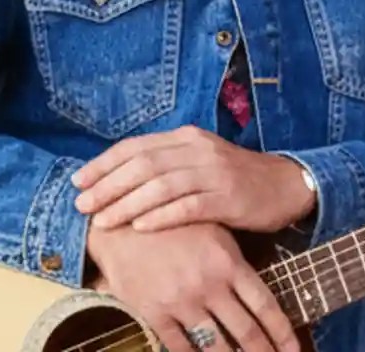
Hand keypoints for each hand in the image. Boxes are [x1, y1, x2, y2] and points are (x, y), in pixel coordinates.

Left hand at [73, 125, 315, 232]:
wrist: (287, 186)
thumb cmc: (235, 179)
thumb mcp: (199, 163)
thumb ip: (166, 166)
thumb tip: (118, 180)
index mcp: (186, 138)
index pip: (136, 146)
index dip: (104, 163)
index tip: (78, 181)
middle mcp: (198, 150)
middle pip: (143, 164)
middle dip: (107, 185)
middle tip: (82, 204)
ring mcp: (214, 173)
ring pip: (161, 185)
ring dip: (127, 203)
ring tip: (103, 220)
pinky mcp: (230, 198)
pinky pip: (189, 207)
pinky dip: (162, 216)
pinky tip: (140, 227)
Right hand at [86, 221, 300, 351]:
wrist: (119, 217)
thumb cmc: (170, 221)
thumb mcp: (212, 231)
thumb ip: (234, 264)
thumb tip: (257, 295)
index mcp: (227, 263)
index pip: (266, 307)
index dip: (283, 334)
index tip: (294, 351)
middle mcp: (208, 285)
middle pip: (247, 333)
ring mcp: (181, 301)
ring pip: (216, 346)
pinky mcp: (153, 312)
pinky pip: (179, 347)